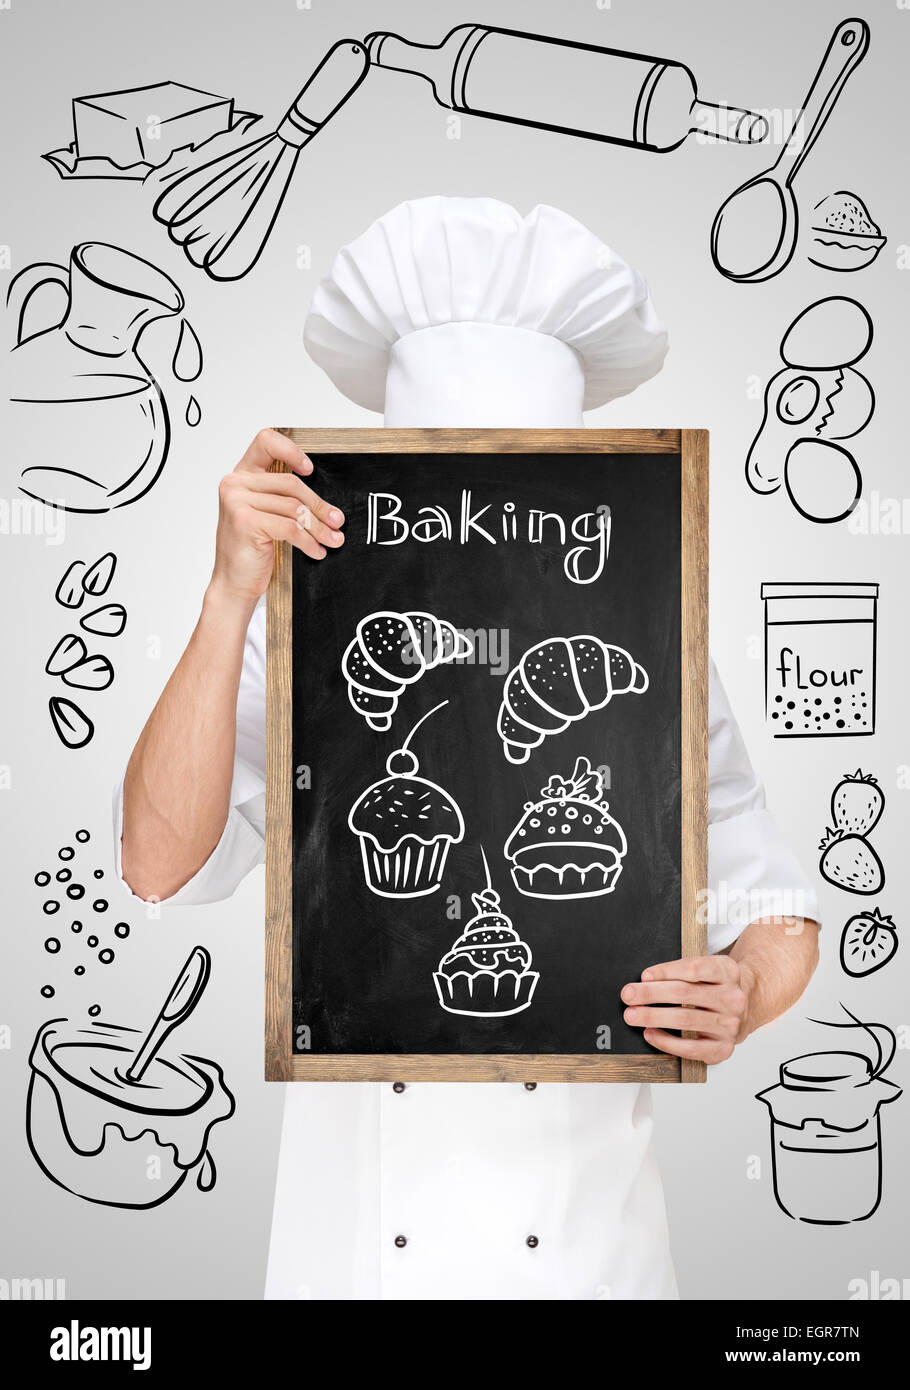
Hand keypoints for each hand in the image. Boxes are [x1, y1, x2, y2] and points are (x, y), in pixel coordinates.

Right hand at [210, 429, 344, 604]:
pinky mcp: (246, 522)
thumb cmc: (251, 551)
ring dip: (319, 527)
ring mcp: (237, 502)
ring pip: (294, 508)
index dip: (291, 451)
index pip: (266, 441)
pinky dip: (309, 541)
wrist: (233, 584)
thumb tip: (327, 504)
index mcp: (240, 476)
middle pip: (290, 483)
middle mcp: (235, 484)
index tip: (311, 470)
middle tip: (337, 521)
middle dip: (319, 505)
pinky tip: (317, 551)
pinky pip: (290, 527)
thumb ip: (283, 499)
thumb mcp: (267, 517)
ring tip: (333, 540)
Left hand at [621, 954, 752, 1064]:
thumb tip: (645, 980)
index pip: (693, 968)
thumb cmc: (714, 987)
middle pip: (685, 994)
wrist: (745, 1009)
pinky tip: (650, 1033)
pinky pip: (690, 1047)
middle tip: (628, 995)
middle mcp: (732, 998)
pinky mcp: (723, 1048)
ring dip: (653, 1017)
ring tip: (632, 1015)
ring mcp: (730, 1024)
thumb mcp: (707, 969)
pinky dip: (666, 1041)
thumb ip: (682, 971)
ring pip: (685, 1019)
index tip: (644, 976)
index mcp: (727, 971)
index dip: (666, 971)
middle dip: (651, 994)